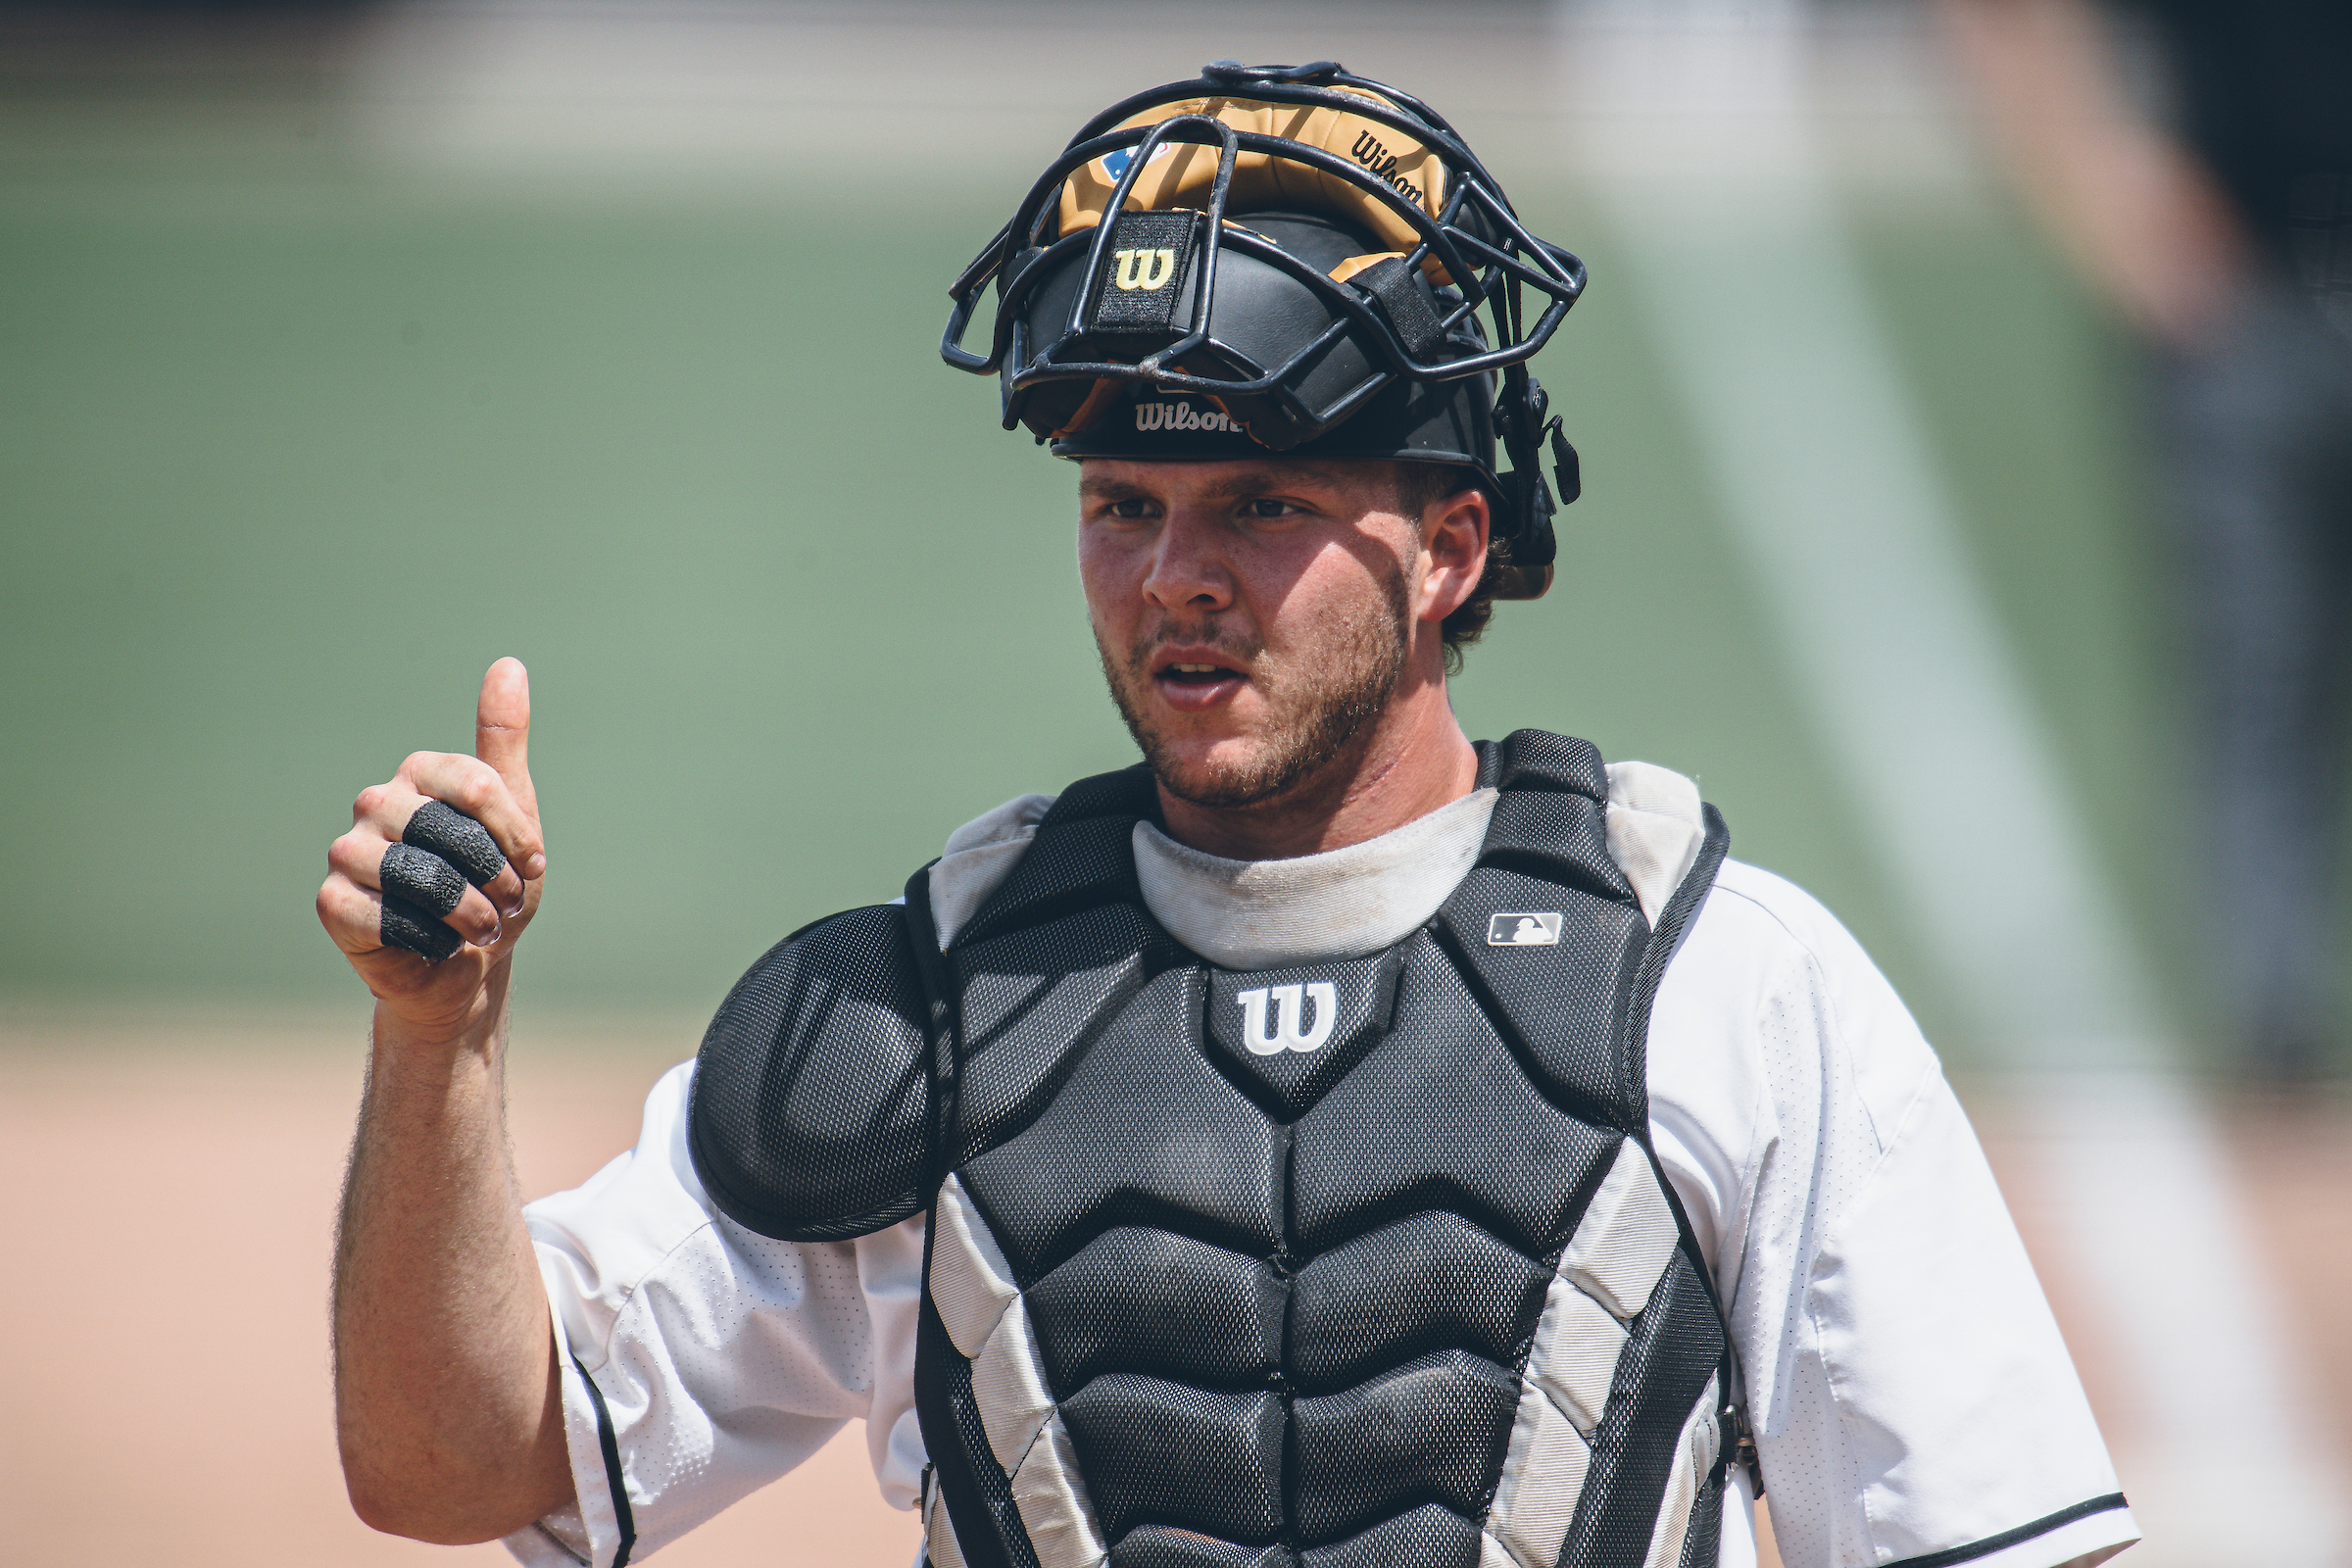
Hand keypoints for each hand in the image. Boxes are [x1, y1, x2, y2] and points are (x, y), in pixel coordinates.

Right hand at [317, 658, 546, 1041]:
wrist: (466, 966)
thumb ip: (505, 742)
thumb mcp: (515, 814)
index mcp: (421, 773)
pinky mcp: (331, 901)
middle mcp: (377, 802)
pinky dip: (429, 940)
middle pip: (450, 831)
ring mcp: (347, 850)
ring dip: (467, 912)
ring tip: (477, 927)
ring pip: (421, 876)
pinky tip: (432, 943)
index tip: (532, 866)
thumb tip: (508, 663)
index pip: (477, 786)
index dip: (515, 835)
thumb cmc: (492, 888)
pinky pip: (388, 917)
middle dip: (494, 877)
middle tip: (504, 902)